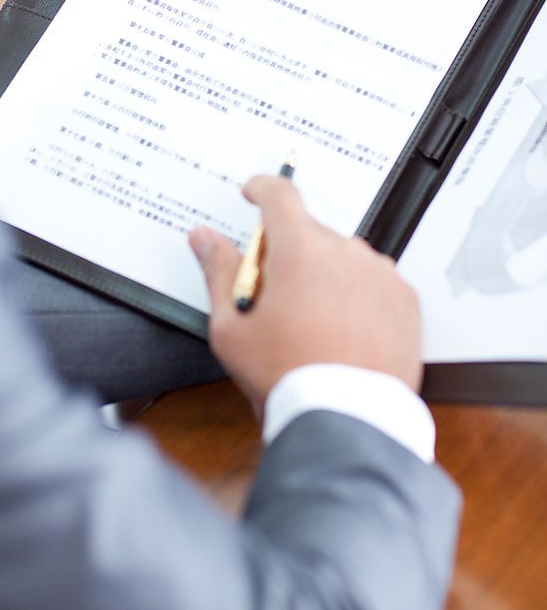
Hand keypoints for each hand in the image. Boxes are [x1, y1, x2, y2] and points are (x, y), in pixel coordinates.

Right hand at [189, 175, 422, 415]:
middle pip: (309, 234)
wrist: (347, 420)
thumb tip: (204, 239)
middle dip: (288, 255)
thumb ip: (218, 273)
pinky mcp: (404, 301)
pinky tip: (339, 332)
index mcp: (301, 250)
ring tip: (310, 325)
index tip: (253, 194)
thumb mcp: (232, 329)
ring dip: (324, 276)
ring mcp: (380, 275)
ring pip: (343, 259)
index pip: (279, 195)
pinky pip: (373, 283)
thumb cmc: (288, 377)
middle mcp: (346, 252)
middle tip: (272, 299)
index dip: (260, 189)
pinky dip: (356, 297)